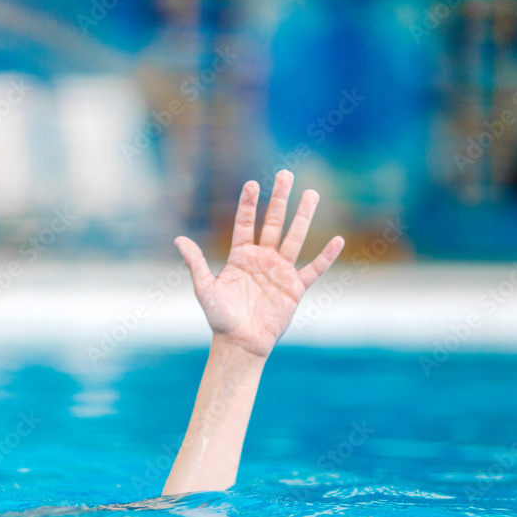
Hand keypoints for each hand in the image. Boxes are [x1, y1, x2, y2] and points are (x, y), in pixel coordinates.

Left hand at [174, 171, 343, 357]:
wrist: (240, 343)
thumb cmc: (220, 317)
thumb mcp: (205, 288)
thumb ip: (196, 263)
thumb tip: (178, 239)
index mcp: (241, 256)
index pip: (246, 223)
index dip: (249, 204)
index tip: (253, 183)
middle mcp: (262, 259)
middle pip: (273, 222)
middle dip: (280, 198)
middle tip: (286, 173)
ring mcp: (280, 271)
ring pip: (295, 237)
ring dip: (303, 216)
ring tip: (312, 193)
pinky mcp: (294, 288)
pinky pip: (314, 269)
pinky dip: (326, 256)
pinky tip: (338, 240)